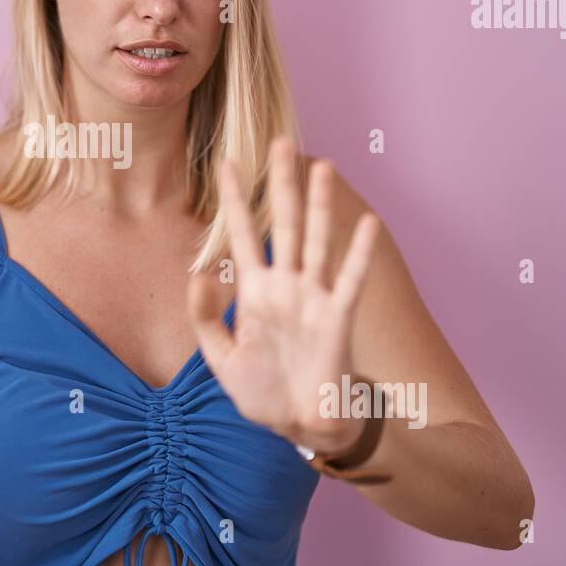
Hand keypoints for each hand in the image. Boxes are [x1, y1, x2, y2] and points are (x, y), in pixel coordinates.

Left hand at [188, 137, 379, 452]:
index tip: (225, 161)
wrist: (299, 425)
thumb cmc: (263, 391)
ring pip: (317, 240)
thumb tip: (198, 275)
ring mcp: (313, 297)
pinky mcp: (336, 318)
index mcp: (255, 291)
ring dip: (320, 204)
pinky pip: (349, 280)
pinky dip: (358, 252)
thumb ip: (204, 317)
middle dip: (281, 183)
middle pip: (284, 222)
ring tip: (322, 166)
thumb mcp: (220, 356)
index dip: (234, 198)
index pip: (241, 233)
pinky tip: (367, 222)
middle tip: (281, 141)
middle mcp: (286, 284)